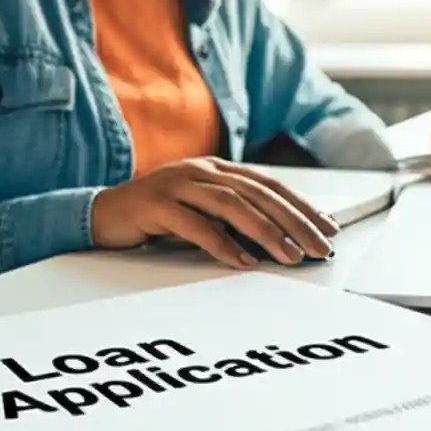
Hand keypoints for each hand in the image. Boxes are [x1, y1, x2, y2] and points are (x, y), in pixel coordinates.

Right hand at [90, 157, 339, 269]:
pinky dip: (222, 243)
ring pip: (231, 204)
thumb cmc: (159, 218)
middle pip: (258, 193)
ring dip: (265, 232)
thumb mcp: (203, 214)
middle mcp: (200, 170)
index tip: (328, 228)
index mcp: (217, 169)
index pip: (269, 185)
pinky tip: (242, 261)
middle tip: (317, 248)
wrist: (101, 215)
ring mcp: (176, 184)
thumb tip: (284, 240)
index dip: (302, 205)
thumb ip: (236, 219)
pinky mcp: (154, 204)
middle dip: (294, 222)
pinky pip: (194, 224)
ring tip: (288, 256)